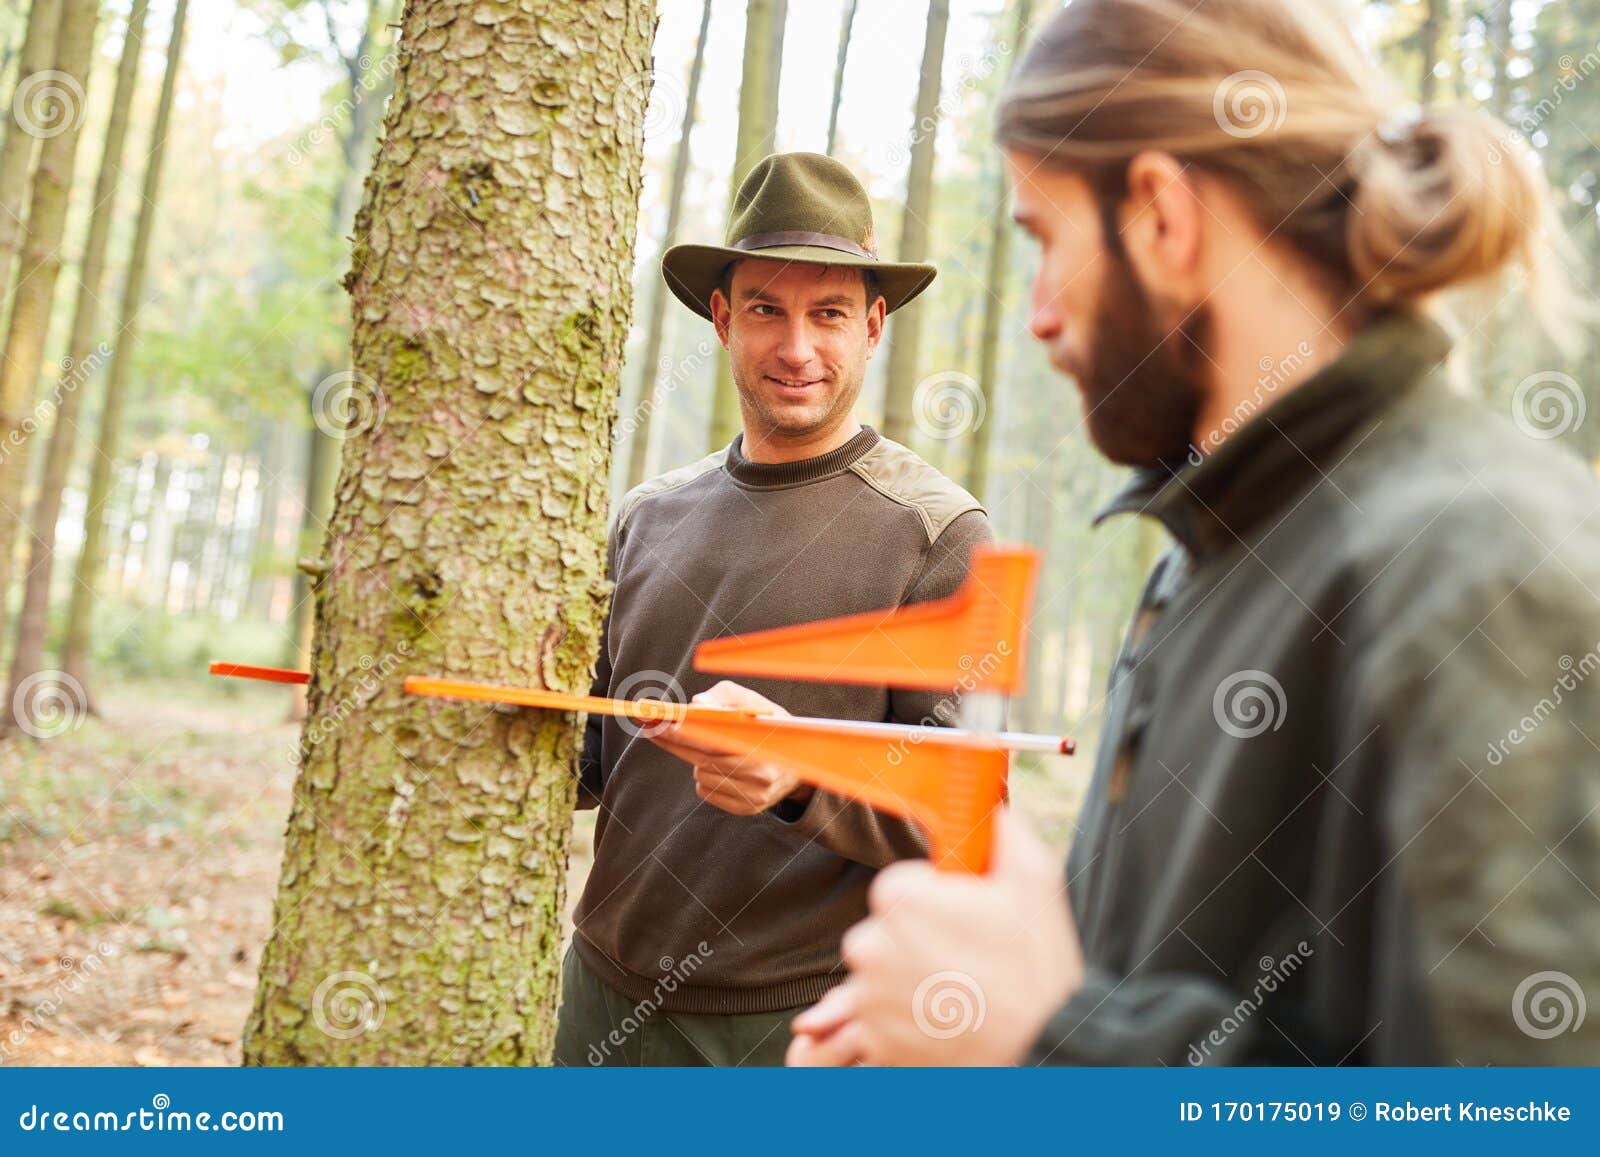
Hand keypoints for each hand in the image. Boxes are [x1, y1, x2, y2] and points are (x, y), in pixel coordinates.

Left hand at [648, 680, 813, 814]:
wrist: (801, 761)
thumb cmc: (769, 724)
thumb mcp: (752, 702)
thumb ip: (722, 698)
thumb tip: (694, 707)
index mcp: (763, 743)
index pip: (713, 737)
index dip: (683, 730)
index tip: (658, 721)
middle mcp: (760, 773)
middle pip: (701, 758)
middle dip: (674, 741)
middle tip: (652, 727)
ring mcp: (755, 795)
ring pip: (701, 775)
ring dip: (698, 760)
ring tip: (715, 748)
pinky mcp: (748, 809)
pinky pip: (706, 792)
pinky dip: (706, 777)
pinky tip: (722, 767)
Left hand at [786, 808, 1082, 1065]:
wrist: (1043, 1055)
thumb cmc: (1038, 970)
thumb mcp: (1036, 882)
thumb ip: (1004, 832)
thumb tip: (991, 807)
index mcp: (901, 897)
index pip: (898, 886)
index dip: (933, 901)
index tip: (960, 918)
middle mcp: (871, 946)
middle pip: (885, 932)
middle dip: (918, 941)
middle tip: (966, 960)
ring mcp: (869, 999)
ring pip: (882, 979)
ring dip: (911, 984)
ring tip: (962, 997)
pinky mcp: (873, 1043)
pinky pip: (882, 1024)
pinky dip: (908, 1026)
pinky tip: (949, 1025)